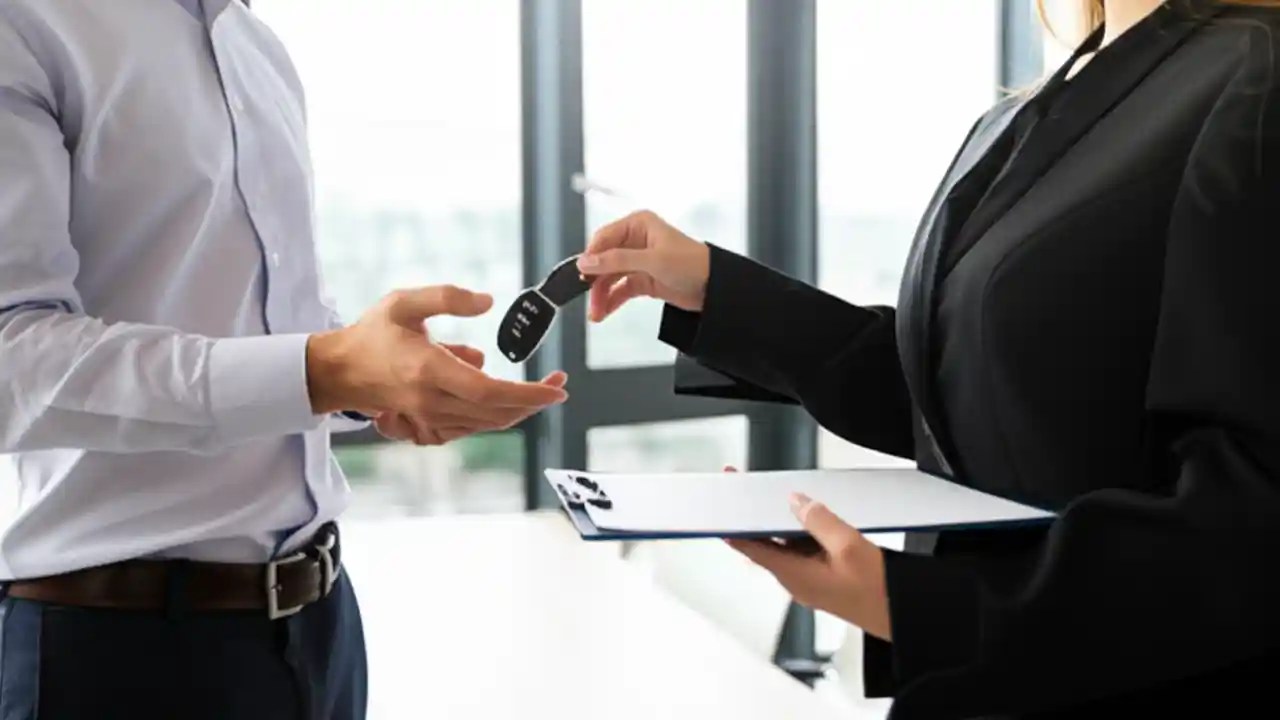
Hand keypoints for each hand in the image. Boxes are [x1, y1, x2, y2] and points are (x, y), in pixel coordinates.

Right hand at [307, 285, 568, 445]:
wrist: (340, 370)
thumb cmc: (373, 333)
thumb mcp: (405, 302)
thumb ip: (447, 297)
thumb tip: (488, 302)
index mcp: (428, 370)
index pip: (488, 391)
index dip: (527, 394)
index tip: (557, 389)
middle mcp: (431, 400)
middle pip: (496, 412)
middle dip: (533, 401)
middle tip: (559, 383)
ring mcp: (429, 417)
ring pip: (488, 422)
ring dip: (518, 408)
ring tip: (542, 386)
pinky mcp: (429, 425)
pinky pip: (474, 425)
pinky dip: (496, 413)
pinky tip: (504, 392)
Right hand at [576, 210, 710, 321]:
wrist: (715, 287)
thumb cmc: (693, 263)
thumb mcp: (652, 260)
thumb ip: (617, 261)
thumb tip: (587, 261)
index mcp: (638, 224)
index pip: (604, 238)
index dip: (591, 256)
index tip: (580, 273)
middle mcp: (636, 240)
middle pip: (604, 260)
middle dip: (595, 281)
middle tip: (588, 298)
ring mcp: (639, 261)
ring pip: (610, 277)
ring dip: (601, 295)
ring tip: (596, 312)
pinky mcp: (643, 280)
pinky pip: (620, 290)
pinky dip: (611, 301)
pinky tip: (604, 311)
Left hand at [726, 491, 891, 640]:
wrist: (904, 616)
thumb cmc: (880, 593)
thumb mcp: (849, 547)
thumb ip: (819, 520)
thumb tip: (797, 502)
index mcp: (793, 575)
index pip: (749, 546)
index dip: (731, 526)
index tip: (717, 509)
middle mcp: (796, 580)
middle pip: (765, 543)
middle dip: (755, 516)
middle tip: (746, 490)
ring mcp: (809, 580)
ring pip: (786, 546)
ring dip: (782, 523)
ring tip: (782, 497)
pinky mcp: (823, 578)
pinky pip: (804, 551)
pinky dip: (801, 532)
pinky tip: (811, 516)